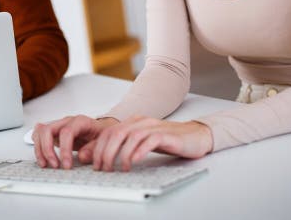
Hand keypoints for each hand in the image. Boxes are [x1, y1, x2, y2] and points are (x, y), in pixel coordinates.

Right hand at [32, 115, 118, 169]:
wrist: (98, 130)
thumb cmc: (100, 135)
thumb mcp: (103, 142)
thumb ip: (94, 149)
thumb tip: (82, 156)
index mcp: (80, 121)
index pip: (67, 132)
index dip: (64, 149)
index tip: (66, 165)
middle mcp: (66, 122)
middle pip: (48, 130)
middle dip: (48, 150)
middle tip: (55, 165)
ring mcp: (58, 126)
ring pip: (40, 132)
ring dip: (40, 150)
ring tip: (46, 165)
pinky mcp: (52, 133)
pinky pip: (38, 135)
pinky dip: (38, 148)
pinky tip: (43, 159)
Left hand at [79, 116, 213, 171]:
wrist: (194, 136)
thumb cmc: (167, 141)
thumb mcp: (141, 142)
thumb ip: (124, 146)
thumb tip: (102, 158)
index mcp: (133, 122)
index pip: (108, 132)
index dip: (98, 148)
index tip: (96, 164)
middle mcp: (142, 121)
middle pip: (117, 133)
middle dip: (107, 153)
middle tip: (105, 168)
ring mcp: (154, 127)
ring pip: (132, 136)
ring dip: (123, 154)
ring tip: (121, 169)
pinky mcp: (167, 135)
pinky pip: (151, 140)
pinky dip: (141, 150)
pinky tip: (136, 161)